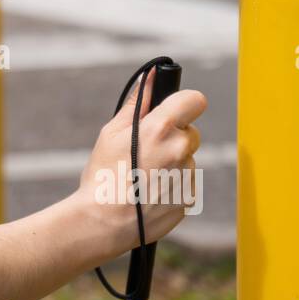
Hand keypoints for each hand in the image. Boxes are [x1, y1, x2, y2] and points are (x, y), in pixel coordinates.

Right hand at [76, 68, 205, 256]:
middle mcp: (181, 149)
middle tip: (146, 151)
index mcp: (162, 127)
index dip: (184, 104)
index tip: (173, 111)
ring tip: (143, 177)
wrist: (103, 222)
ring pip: (187, 159)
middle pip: (190, 133)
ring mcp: (188, 175)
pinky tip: (149, 192)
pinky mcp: (190, 198)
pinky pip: (186, 182)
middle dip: (174, 138)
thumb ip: (137, 103)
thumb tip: (151, 77)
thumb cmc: (103, 174)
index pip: (195, 100)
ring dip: (172, 163)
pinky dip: (172, 184)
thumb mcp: (112, 133)